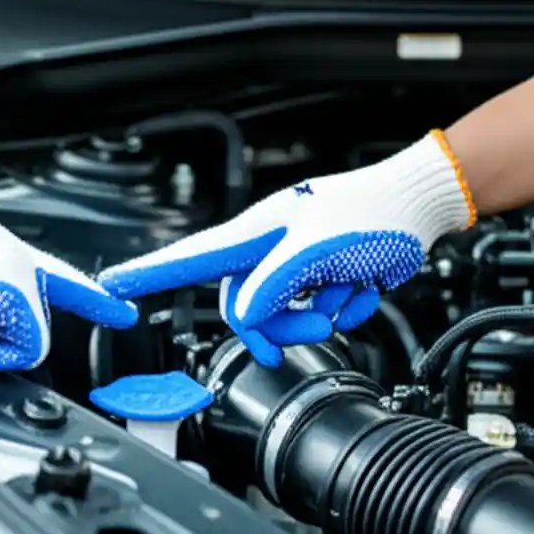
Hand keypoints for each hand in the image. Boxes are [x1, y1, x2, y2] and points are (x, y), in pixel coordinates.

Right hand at [99, 132, 474, 365]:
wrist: (420, 207)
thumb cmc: (371, 213)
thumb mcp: (314, 252)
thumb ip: (270, 287)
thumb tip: (244, 316)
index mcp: (255, 234)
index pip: (189, 258)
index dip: (149, 274)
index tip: (112, 286)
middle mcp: (269, 247)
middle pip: (244, 306)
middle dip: (280, 325)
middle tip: (315, 326)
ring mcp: (295, 262)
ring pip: (282, 314)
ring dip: (319, 315)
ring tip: (345, 294)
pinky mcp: (322, 276)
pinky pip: (317, 311)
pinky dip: (343, 308)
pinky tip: (361, 287)